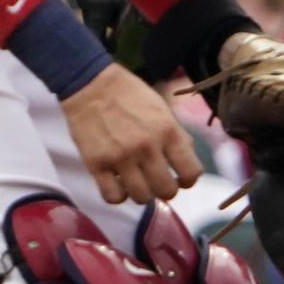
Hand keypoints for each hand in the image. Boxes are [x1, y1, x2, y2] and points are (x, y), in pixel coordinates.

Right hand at [61, 63, 200, 205]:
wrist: (91, 84)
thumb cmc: (130, 94)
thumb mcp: (163, 108)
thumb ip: (178, 135)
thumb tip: (187, 160)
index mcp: (168, 131)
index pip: (191, 172)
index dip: (188, 180)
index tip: (181, 178)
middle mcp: (146, 148)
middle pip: (167, 190)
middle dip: (166, 190)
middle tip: (158, 182)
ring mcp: (120, 158)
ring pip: (141, 198)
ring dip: (143, 194)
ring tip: (138, 183)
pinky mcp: (96, 165)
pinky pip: (112, 197)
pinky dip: (118, 196)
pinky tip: (118, 185)